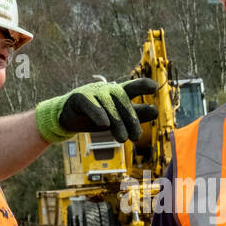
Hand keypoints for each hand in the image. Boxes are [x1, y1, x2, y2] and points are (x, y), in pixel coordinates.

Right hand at [35, 77, 159, 143]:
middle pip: (123, 101)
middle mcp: (107, 89)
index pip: (133, 87)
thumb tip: (155, 111)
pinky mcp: (79, 97)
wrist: (70, 116)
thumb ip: (136, 114)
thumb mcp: (119, 117)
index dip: (143, 85)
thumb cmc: (98, 115)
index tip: (154, 87)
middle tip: (136, 137)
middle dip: (131, 119)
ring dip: (117, 122)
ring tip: (123, 139)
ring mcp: (93, 91)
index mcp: (118, 93)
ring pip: (108, 106)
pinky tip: (104, 124)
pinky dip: (97, 113)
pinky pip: (90, 105)